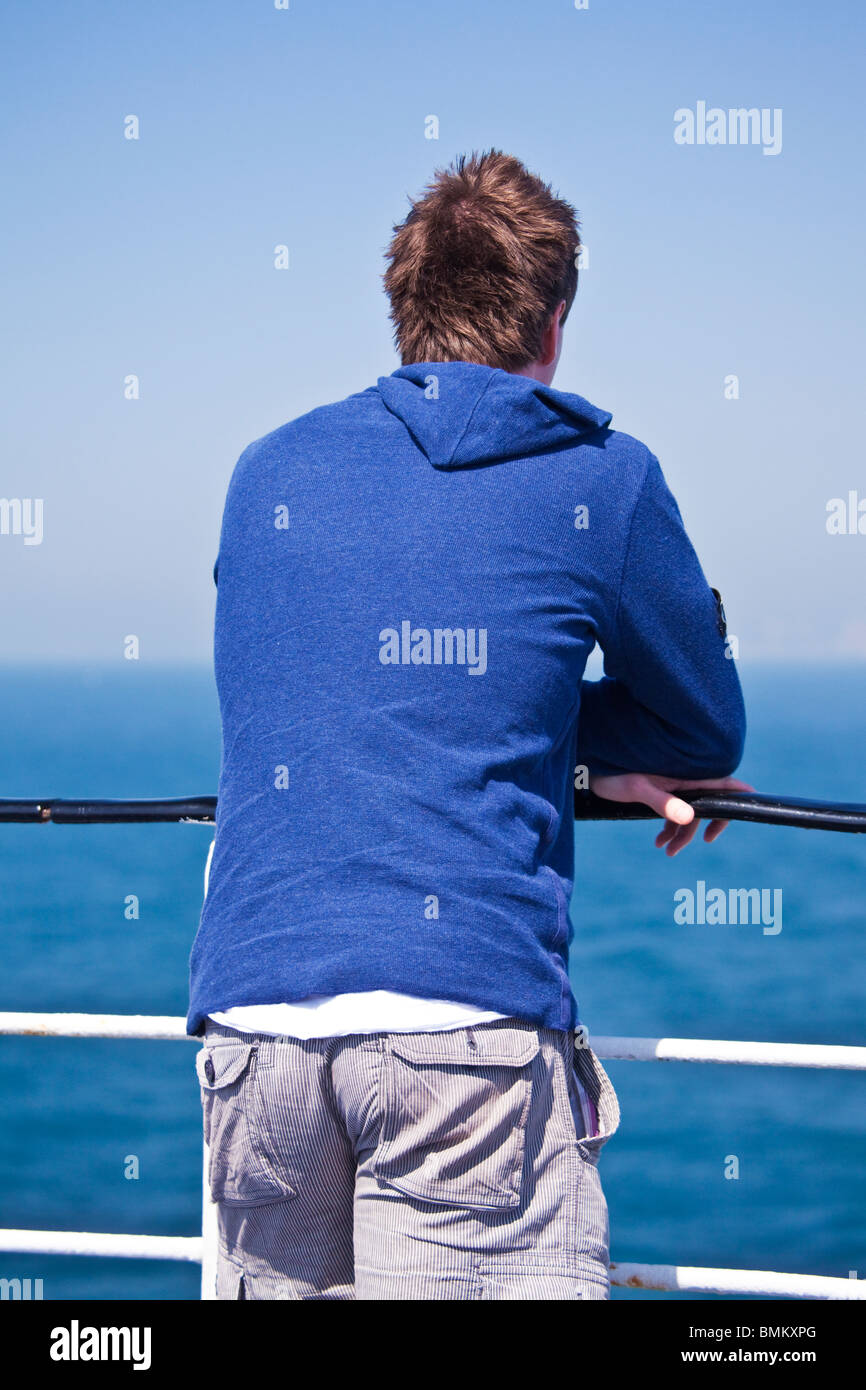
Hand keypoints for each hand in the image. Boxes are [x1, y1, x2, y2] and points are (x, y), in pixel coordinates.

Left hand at [589, 773, 754, 856]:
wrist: (591, 769)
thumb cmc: (614, 773)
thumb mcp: (637, 788)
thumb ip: (663, 802)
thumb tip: (689, 819)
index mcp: (687, 773)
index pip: (723, 782)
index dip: (741, 794)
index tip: (749, 809)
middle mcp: (685, 778)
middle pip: (710, 804)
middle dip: (700, 828)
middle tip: (690, 846)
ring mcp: (674, 785)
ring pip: (690, 812)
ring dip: (681, 834)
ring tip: (666, 850)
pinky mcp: (662, 792)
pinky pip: (676, 812)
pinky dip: (671, 828)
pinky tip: (659, 842)